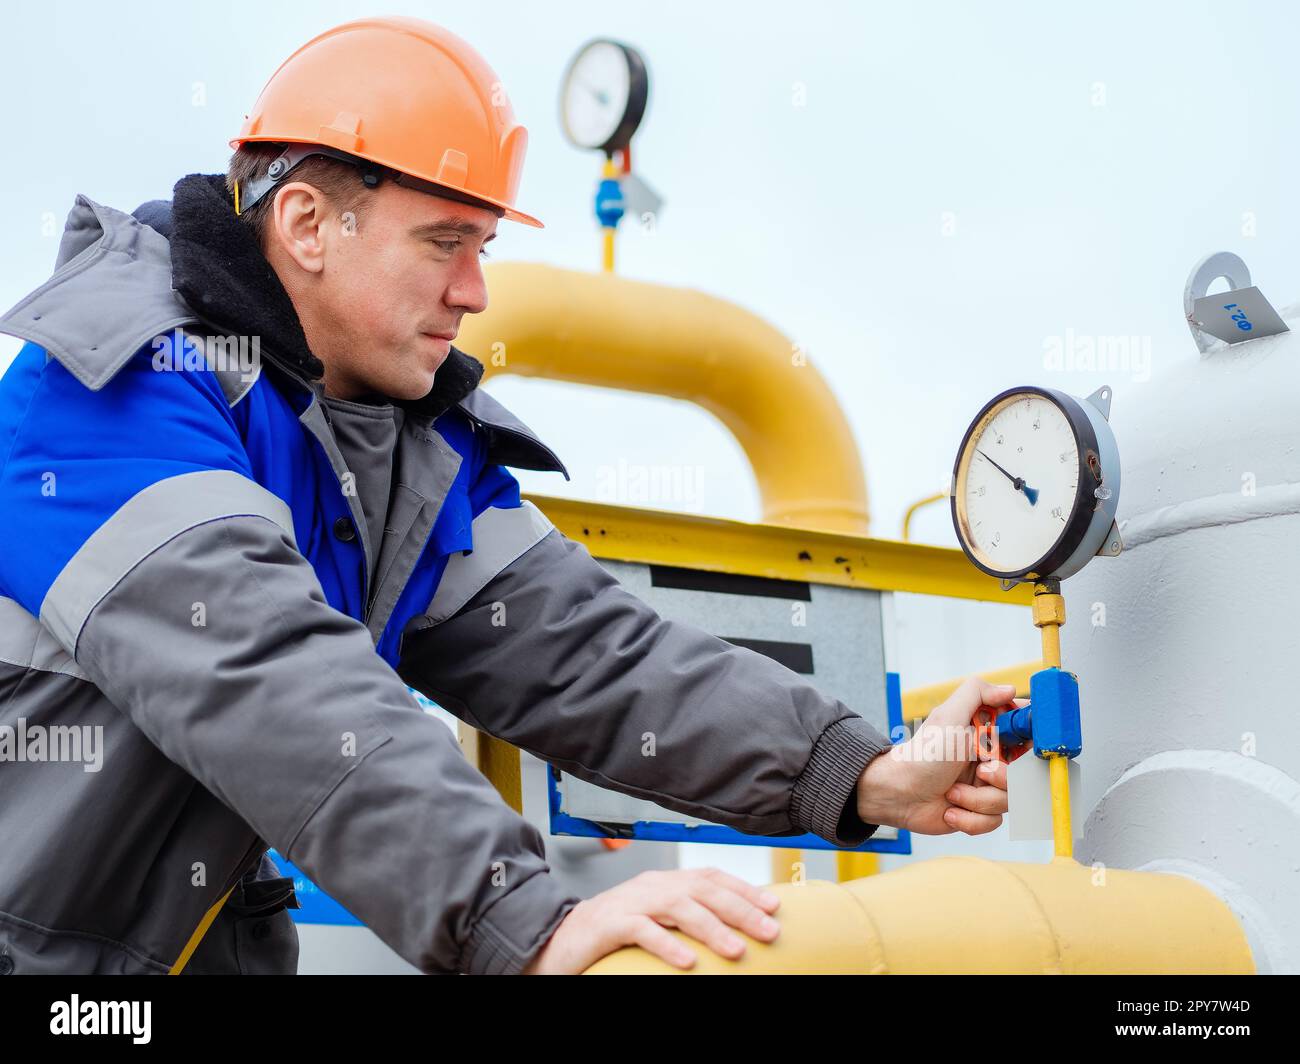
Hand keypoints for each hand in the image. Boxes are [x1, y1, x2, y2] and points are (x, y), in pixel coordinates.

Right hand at [521, 867, 780, 973]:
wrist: (560, 940)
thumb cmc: (614, 936)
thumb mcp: (656, 921)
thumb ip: (686, 919)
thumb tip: (734, 931)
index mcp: (664, 882)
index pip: (710, 876)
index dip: (744, 889)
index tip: (774, 906)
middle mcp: (651, 885)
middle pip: (701, 889)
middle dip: (739, 908)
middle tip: (769, 930)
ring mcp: (629, 902)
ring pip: (677, 907)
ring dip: (711, 927)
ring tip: (737, 950)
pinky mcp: (609, 924)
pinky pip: (641, 931)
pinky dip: (666, 944)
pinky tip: (687, 961)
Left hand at [855, 676, 1023, 835]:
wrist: (897, 793)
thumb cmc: (922, 754)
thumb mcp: (948, 716)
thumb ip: (977, 693)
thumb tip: (1010, 689)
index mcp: (988, 734)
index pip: (1027, 734)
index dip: (1028, 744)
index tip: (1015, 749)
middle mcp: (991, 759)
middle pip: (1025, 774)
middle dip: (1001, 777)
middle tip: (979, 771)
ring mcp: (986, 786)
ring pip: (1010, 800)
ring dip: (978, 799)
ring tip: (953, 792)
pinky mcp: (979, 810)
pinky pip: (994, 821)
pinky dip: (970, 818)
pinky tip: (950, 809)